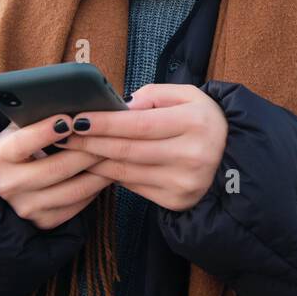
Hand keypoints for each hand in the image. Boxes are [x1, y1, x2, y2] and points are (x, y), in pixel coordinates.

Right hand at [0, 111, 113, 229]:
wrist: (14, 178)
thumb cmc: (27, 142)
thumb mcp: (22, 126)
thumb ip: (37, 115)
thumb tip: (70, 99)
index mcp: (1, 156)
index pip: (23, 143)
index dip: (46, 131)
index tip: (69, 119)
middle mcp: (9, 184)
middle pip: (55, 169)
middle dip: (86, 151)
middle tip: (109, 136)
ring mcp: (26, 207)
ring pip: (73, 190)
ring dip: (98, 171)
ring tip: (114, 153)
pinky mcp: (44, 221)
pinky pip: (78, 205)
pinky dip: (95, 188)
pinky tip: (106, 172)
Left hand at [57, 83, 228, 211]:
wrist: (233, 157)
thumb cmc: (203, 121)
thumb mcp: (189, 95)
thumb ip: (154, 95)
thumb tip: (122, 107)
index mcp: (195, 123)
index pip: (138, 124)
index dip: (104, 122)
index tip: (77, 118)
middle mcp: (191, 156)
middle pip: (127, 150)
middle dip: (90, 142)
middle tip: (63, 133)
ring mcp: (184, 183)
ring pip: (125, 171)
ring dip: (94, 160)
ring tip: (72, 148)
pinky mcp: (176, 201)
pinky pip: (133, 186)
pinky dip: (110, 174)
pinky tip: (95, 164)